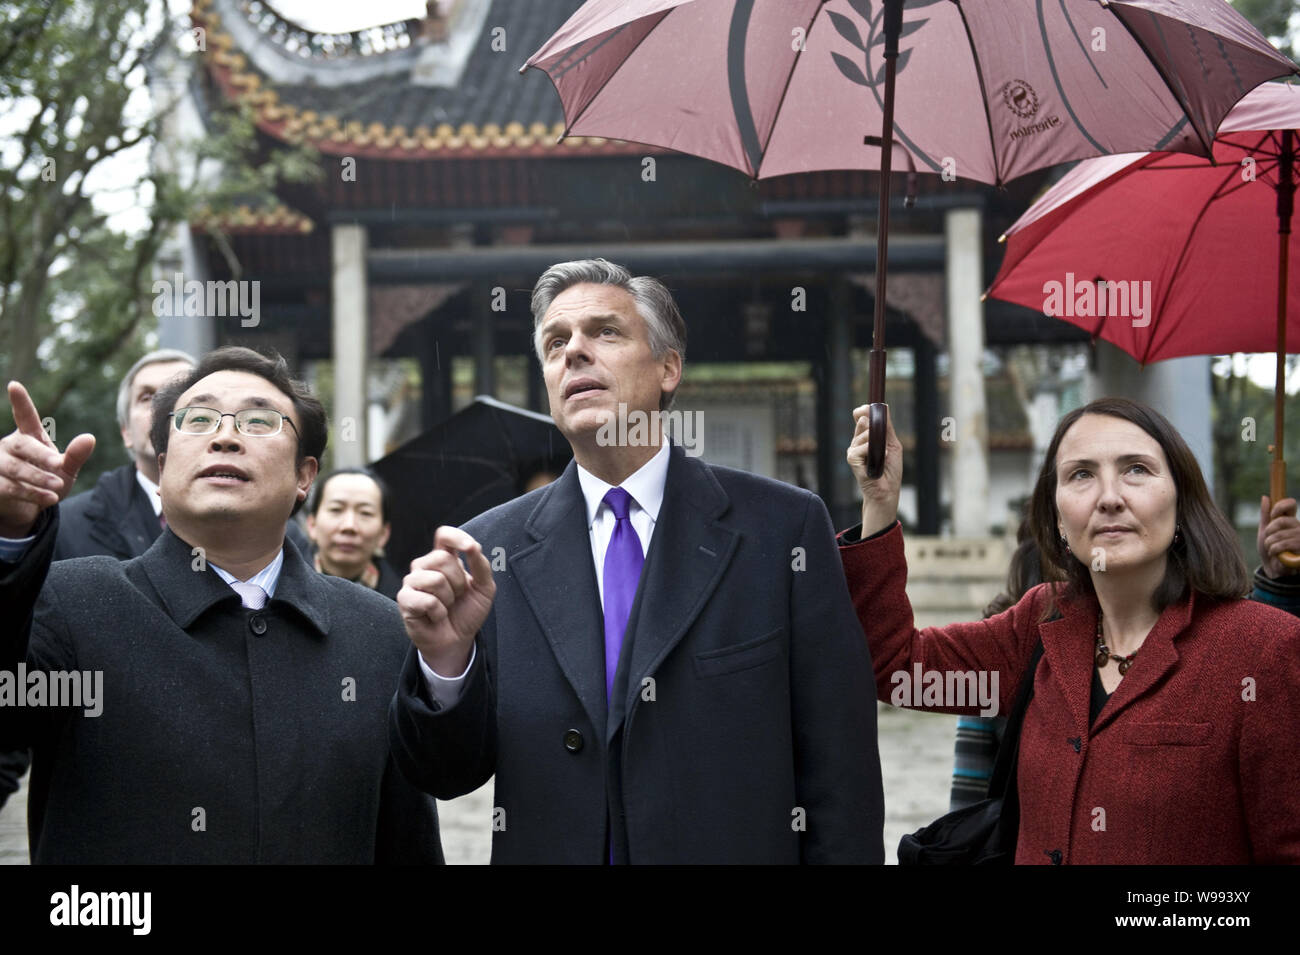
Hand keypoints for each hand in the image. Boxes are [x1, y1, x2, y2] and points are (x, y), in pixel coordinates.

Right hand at [0, 382, 94, 538]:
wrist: (29, 507)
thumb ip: (76, 455)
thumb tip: (89, 438)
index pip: (25, 417)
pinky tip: (49, 498)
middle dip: (41, 456)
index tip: (14, 385)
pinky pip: (10, 488)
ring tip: (58, 486)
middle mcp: (10, 446)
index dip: (20, 402)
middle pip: (22, 446)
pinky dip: (32, 493)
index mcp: (30, 437)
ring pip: (15, 469)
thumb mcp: (66, 469)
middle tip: (57, 465)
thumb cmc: (49, 479)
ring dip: (38, 478)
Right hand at [398, 526, 496, 676]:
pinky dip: (438, 612)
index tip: (470, 547)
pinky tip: (435, 616)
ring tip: (445, 606)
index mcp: (444, 558)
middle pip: (442, 558)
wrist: (457, 640)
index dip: (456, 537)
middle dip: (458, 582)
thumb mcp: (484, 589)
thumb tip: (473, 546)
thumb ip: (481, 566)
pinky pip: (426, 600)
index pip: (444, 536)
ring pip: (435, 579)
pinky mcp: (404, 599)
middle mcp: (425, 566)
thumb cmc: (468, 612)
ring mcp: (412, 581)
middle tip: (457, 597)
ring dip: (448, 599)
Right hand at [846, 403, 902, 536]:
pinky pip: (860, 447)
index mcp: (866, 437)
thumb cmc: (890, 470)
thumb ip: (887, 427)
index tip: (871, 408)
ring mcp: (853, 450)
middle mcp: (857, 441)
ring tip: (882, 456)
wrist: (887, 491)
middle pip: (862, 420)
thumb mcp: (892, 444)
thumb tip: (883, 407)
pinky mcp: (852, 459)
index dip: (865, 410)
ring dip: (877, 442)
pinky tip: (878, 460)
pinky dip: (871, 451)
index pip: (861, 416)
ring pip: (864, 434)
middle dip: (875, 426)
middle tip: (884, 441)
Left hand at [1258, 495, 1299, 577]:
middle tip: (1269, 538)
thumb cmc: (1270, 549)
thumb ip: (1265, 515)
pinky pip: (1283, 544)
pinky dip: (1274, 550)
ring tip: (1272, 549)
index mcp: (1290, 520)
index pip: (1291, 504)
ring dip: (1269, 543)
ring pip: (1279, 534)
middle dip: (1269, 530)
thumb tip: (1265, 497)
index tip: (1272, 515)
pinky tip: (1276, 554)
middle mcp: (1299, 527)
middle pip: (1281, 520)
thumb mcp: (1264, 531)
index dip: (1280, 506)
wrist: (1273, 569)